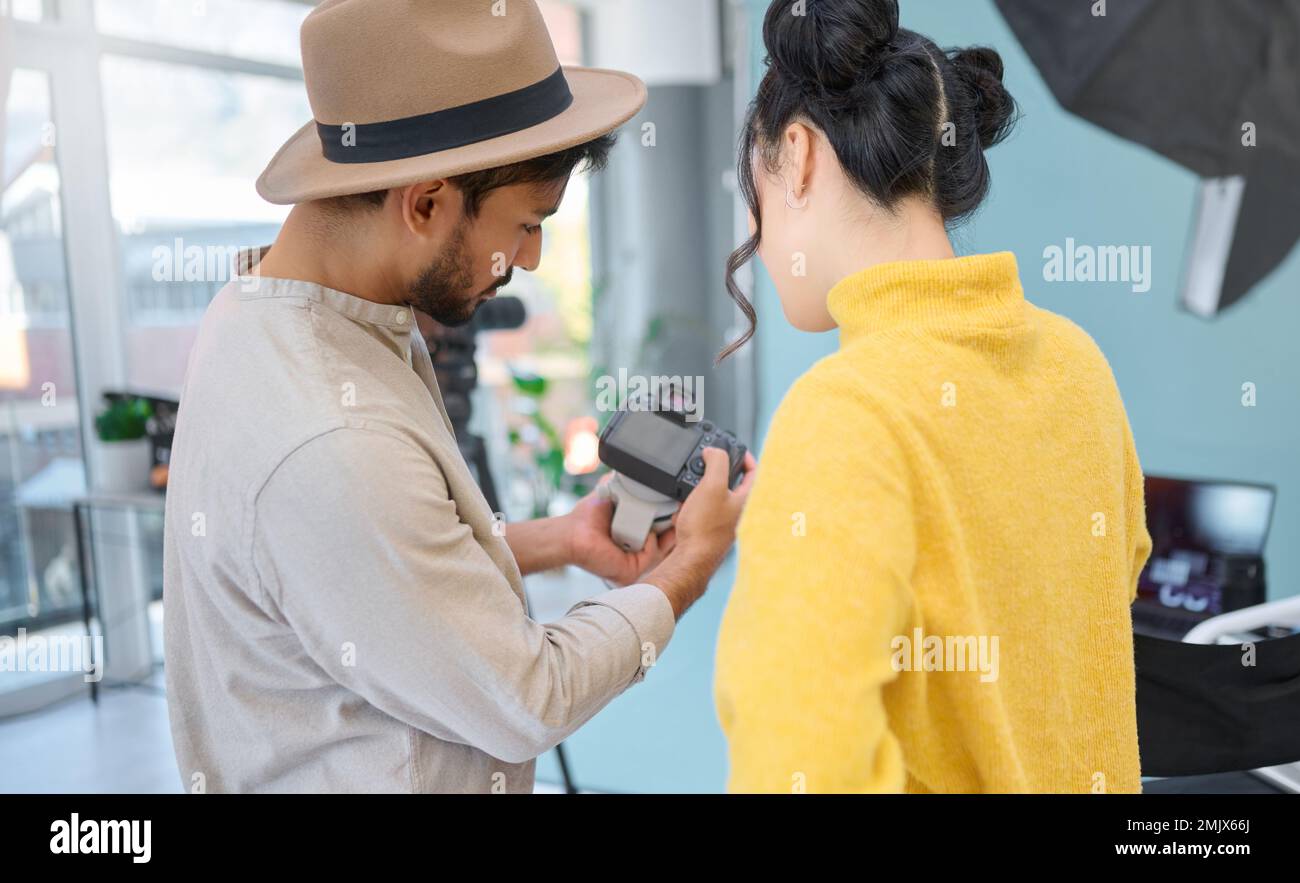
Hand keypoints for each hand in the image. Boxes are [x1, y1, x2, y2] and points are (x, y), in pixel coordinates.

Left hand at [564, 480, 675, 585]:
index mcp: (638, 534)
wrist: (572, 533)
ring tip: (672, 516)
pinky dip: (653, 542)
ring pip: (664, 549)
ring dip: (670, 532)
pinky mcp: (632, 570)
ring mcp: (637, 561)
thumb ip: (626, 482)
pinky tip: (647, 533)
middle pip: (669, 539)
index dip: (673, 515)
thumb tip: (636, 465)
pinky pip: (652, 555)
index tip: (681, 503)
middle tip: (682, 509)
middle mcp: (639, 549)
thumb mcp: (613, 492)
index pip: (664, 528)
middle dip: (677, 523)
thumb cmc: (587, 518)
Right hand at [645, 447, 756, 617]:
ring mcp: (726, 521)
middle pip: (732, 482)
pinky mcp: (712, 529)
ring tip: (691, 491)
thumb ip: (716, 462)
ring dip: (700, 490)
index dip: (745, 457)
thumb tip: (713, 451)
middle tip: (705, 466)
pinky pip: (703, 510)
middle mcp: (740, 511)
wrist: (691, 558)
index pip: (755, 471)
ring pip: (715, 495)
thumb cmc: (705, 529)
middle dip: (715, 473)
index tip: (733, 449)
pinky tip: (683, 510)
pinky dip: (693, 506)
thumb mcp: (712, 485)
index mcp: (748, 499)